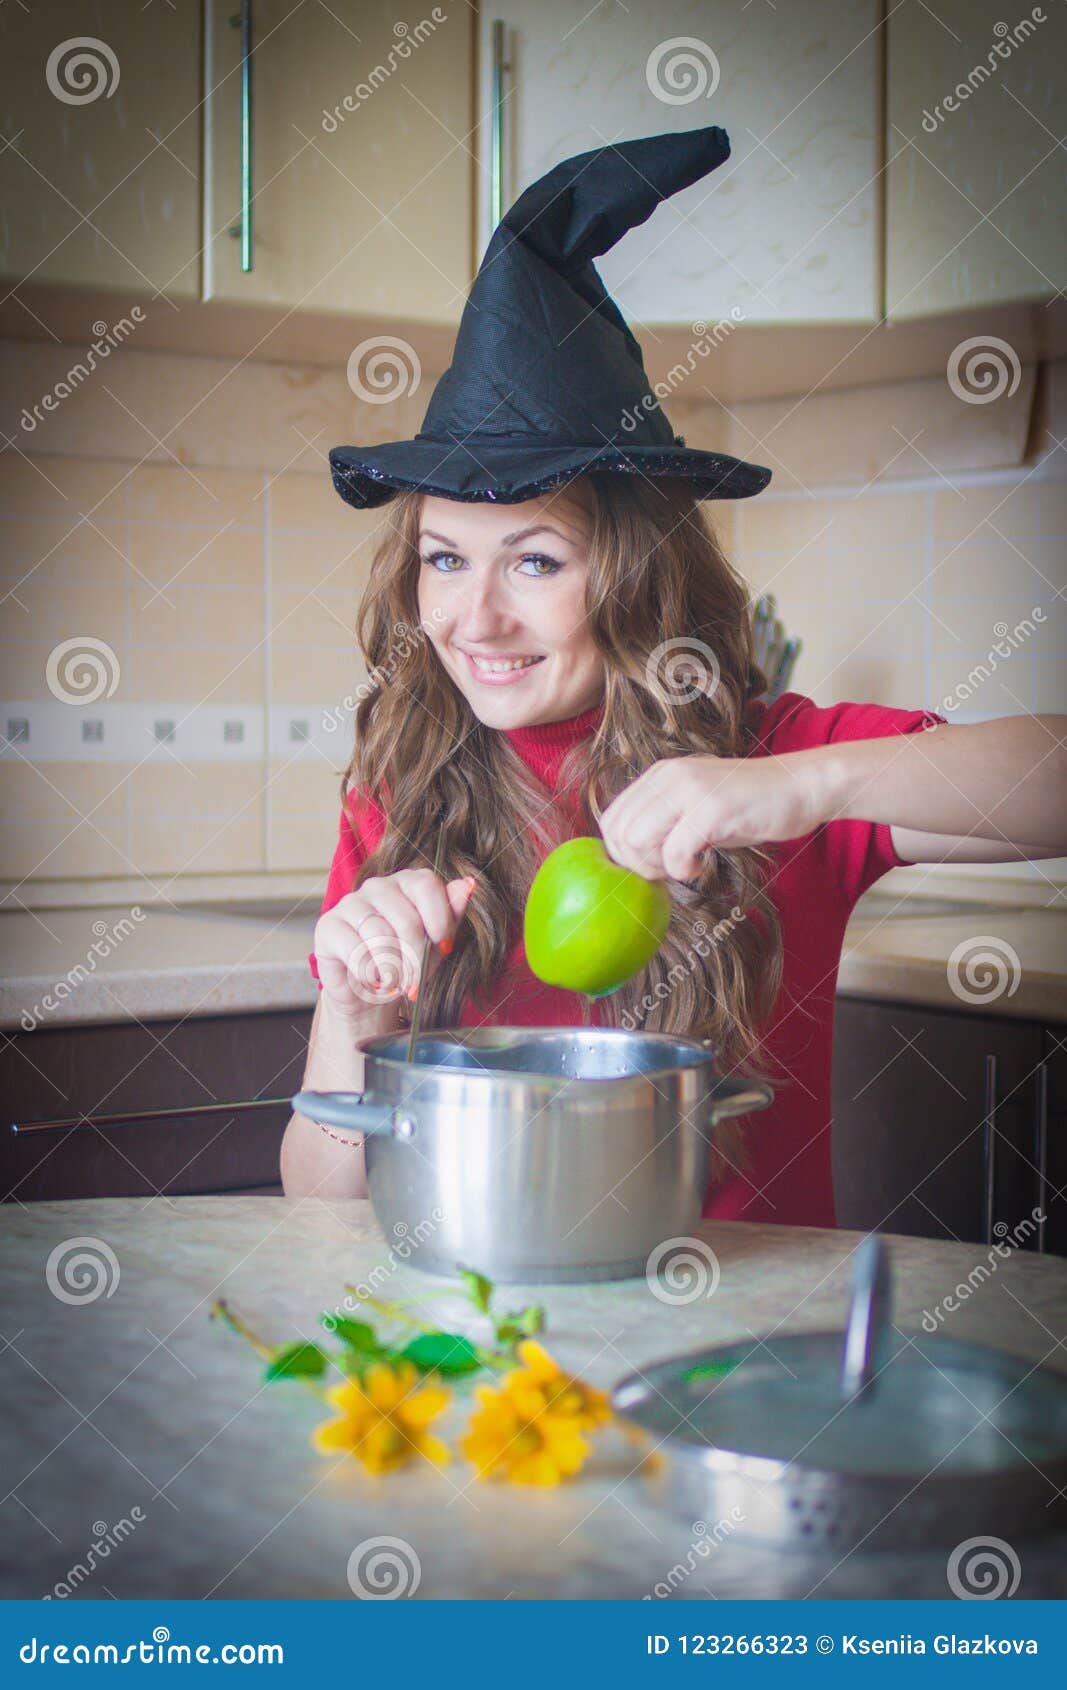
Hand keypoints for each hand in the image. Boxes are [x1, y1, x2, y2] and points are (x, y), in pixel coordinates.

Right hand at [313, 869, 475, 1018]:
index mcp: (406, 883)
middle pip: (406, 918)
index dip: (440, 919)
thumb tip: (469, 884)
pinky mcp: (328, 927)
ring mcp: (350, 904)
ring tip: (396, 983)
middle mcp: (378, 887)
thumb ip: (452, 913)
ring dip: (393, 969)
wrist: (371, 989)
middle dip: (416, 957)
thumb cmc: (407, 961)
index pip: (427, 885)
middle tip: (416, 981)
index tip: (444, 947)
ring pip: (380, 935)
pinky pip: (355, 949)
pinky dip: (370, 972)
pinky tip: (374, 980)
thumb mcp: (436, 941)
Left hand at [598, 752, 829, 880]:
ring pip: (636, 840)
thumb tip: (632, 856)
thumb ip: (663, 823)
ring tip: (683, 867)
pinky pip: (674, 852)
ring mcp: (689, 789)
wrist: (800, 787)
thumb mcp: (696, 807)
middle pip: (617, 833)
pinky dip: (683, 870)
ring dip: (656, 867)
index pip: (611, 820)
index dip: (623, 854)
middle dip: (637, 864)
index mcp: (660, 775)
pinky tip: (701, 866)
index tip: (652, 865)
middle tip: (667, 871)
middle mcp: (668, 776)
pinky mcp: (712, 808)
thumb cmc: (750, 804)